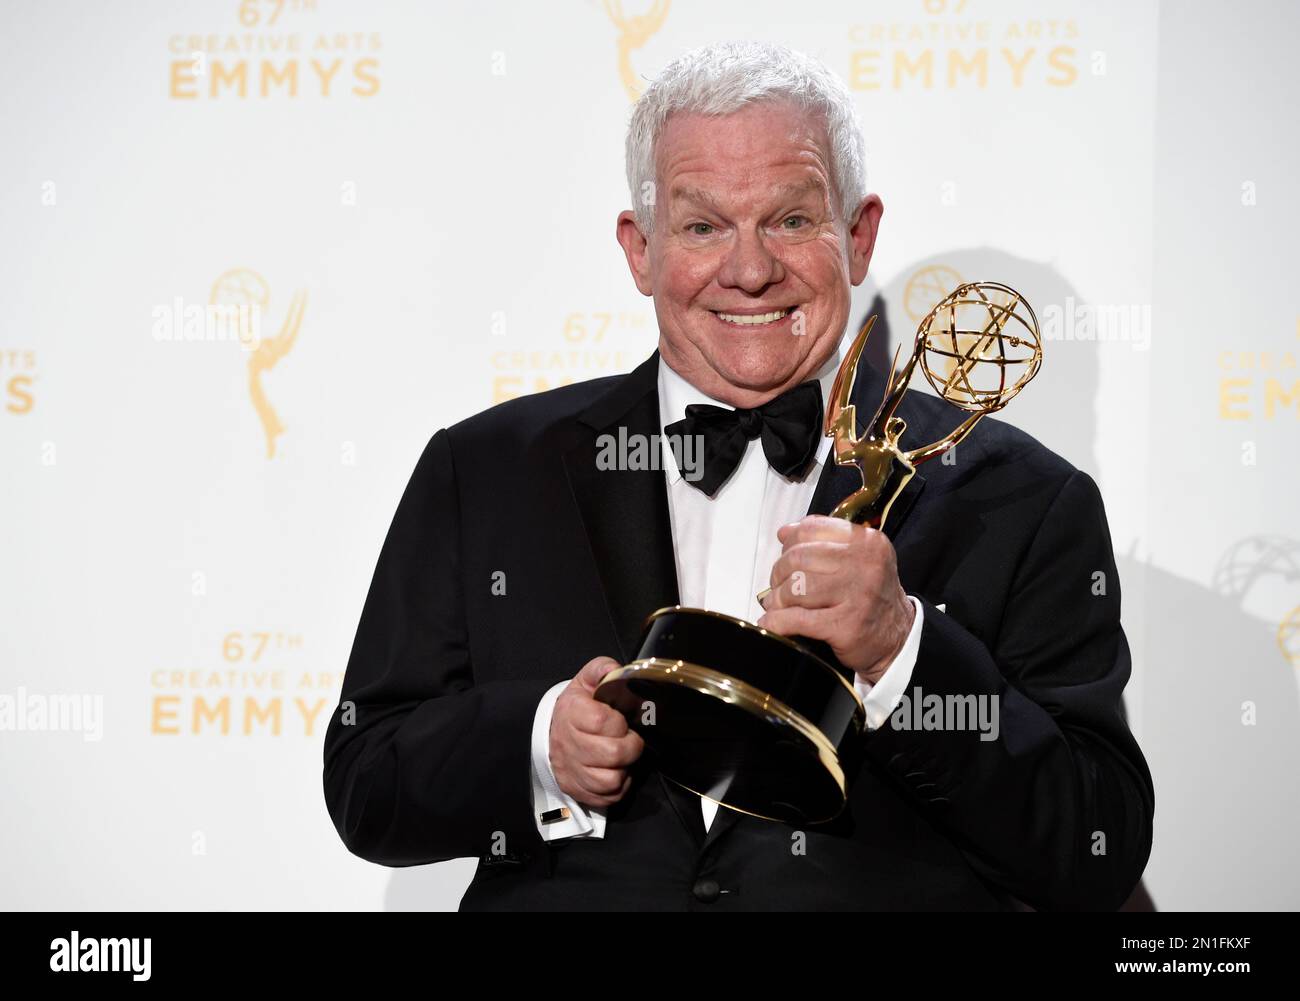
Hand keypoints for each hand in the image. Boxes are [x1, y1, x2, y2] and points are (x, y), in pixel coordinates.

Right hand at [549, 656, 645, 807]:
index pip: (604, 722)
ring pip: (611, 780)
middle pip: (613, 754)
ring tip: (621, 756)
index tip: (620, 719)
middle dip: (630, 745)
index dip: (619, 722)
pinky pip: (608, 797)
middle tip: (628, 738)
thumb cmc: (576, 708)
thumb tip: (616, 669)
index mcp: (572, 714)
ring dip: (624, 768)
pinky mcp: (578, 790)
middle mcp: (569, 745)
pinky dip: (618, 787)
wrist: (552, 733)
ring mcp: (573, 771)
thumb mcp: (585, 681)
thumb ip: (601, 670)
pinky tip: (615, 771)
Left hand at [756, 515, 914, 685]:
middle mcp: (865, 565)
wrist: (897, 638)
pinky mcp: (846, 626)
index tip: (785, 555)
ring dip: (778, 598)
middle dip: (779, 573)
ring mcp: (857, 596)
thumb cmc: (870, 596)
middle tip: (779, 585)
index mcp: (867, 542)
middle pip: (798, 558)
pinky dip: (777, 621)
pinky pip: (797, 619)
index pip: (811, 528)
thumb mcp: (857, 559)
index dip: (789, 543)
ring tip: (778, 604)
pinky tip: (774, 622)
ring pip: (796, 588)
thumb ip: (823, 541)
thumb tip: (785, 532)